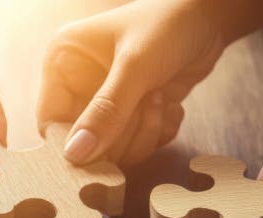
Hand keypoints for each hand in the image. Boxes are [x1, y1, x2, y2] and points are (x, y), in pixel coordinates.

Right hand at [38, 0, 262, 166]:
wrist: (211, 17)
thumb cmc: (169, 25)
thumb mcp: (136, 67)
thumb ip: (106, 112)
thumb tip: (74, 155)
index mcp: (62, 63)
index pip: (51, 122)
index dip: (75, 143)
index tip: (104, 150)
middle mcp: (77, 84)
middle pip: (84, 142)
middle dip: (123, 133)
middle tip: (149, 104)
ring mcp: (104, 101)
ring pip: (111, 148)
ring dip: (144, 133)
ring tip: (162, 99)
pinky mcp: (129, 113)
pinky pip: (135, 145)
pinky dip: (157, 133)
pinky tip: (170, 105)